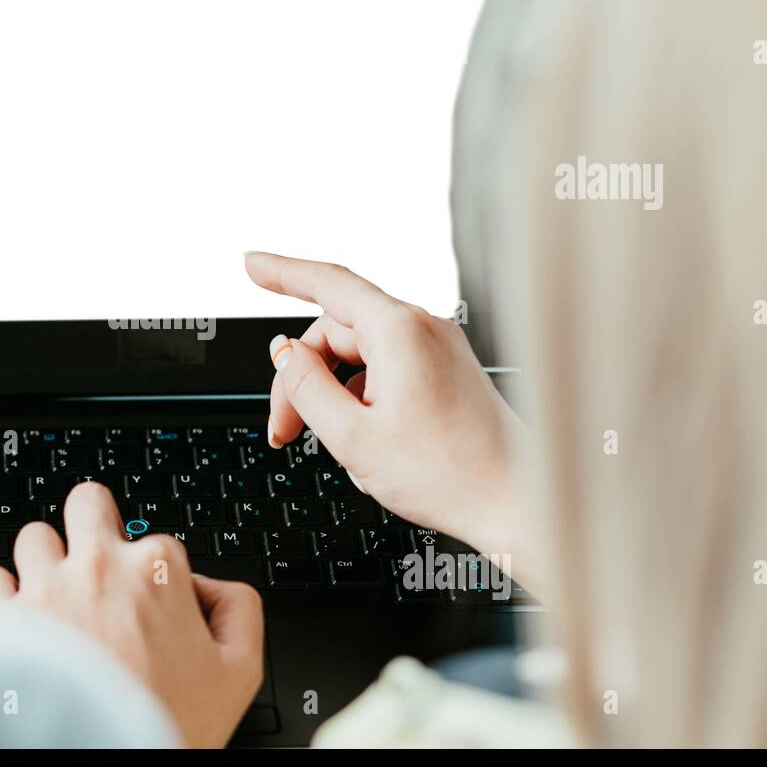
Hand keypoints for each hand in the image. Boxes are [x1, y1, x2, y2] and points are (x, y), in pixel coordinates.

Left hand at [0, 482, 263, 747]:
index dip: (156, 573)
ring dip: (44, 562)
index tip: (151, 606)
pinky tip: (18, 622)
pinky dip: (1, 596)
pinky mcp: (3, 615)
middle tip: (94, 559)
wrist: (109, 760)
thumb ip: (239, 610)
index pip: (156, 541)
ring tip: (54, 599)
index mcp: (157, 571)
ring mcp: (47, 587)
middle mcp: (99, 567)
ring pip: (34, 536)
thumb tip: (211, 586)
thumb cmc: (169, 723)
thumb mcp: (241, 671)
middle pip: (87, 501)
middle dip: (91, 524)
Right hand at [245, 251, 538, 591]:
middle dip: (302, 377)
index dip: (281, 272)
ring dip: (332, 394)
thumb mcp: (351, 436)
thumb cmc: (449, 475)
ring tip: (334, 445)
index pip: (327, 283)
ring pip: (359, 356)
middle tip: (283, 431)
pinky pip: (386, 370)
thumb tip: (284, 352)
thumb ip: (305, 387)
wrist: (515, 503)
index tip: (251, 263)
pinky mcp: (446, 371)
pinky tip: (366, 440)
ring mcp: (438, 349)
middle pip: (336, 332)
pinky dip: (362, 398)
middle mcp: (423, 329)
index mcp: (399, 332)